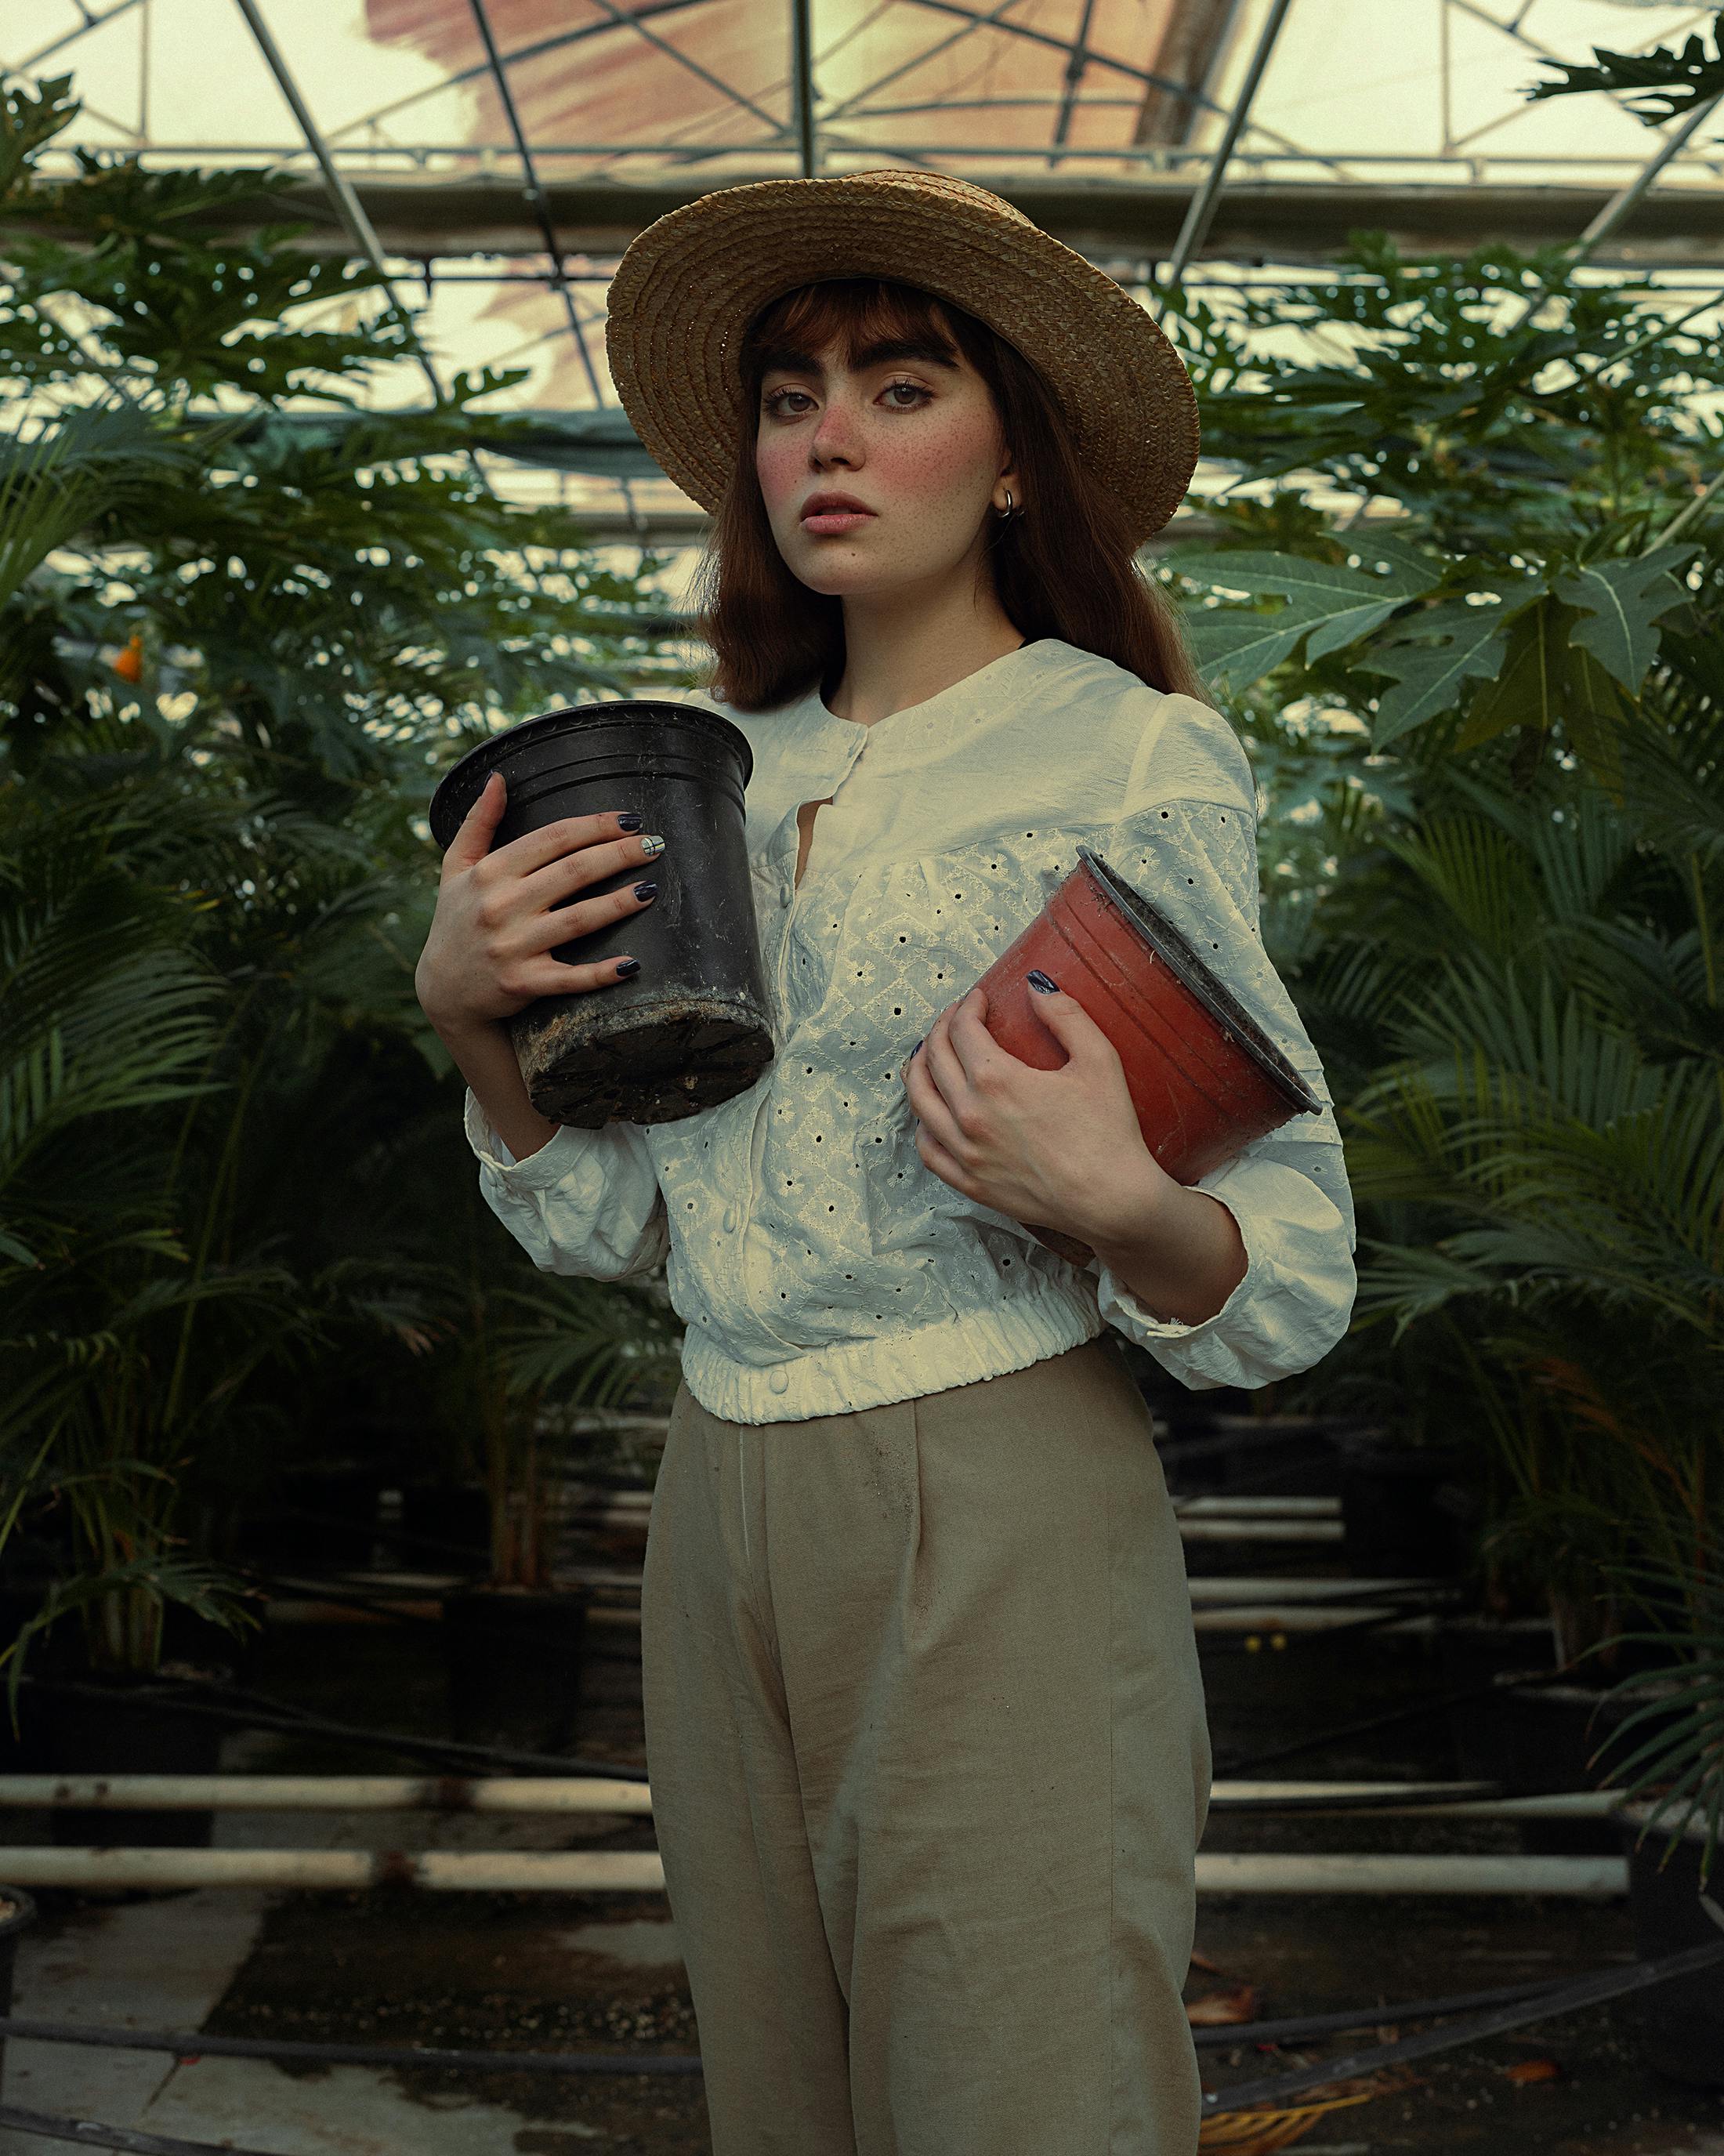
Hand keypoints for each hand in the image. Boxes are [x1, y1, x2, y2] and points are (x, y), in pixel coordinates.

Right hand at [414, 772, 666, 1034]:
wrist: (444, 989)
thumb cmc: (456, 920)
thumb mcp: (456, 867)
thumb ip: (477, 822)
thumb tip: (498, 779)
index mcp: (490, 872)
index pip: (554, 838)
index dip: (596, 825)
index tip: (630, 820)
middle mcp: (501, 905)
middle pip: (574, 871)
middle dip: (620, 855)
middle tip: (654, 845)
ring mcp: (513, 947)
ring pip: (579, 919)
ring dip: (620, 903)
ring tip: (651, 889)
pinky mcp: (523, 983)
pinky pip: (570, 979)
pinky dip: (602, 974)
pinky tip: (631, 963)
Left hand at [901, 980, 1175, 1250]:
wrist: (1112, 1200)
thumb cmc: (1109, 1133)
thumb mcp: (1099, 1060)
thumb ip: (1065, 1015)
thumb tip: (1035, 985)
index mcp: (996, 1080)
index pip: (963, 1030)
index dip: (967, 1006)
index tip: (978, 999)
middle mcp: (970, 1114)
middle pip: (935, 1059)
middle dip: (941, 1029)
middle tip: (955, 1019)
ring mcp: (965, 1152)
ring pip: (920, 1101)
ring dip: (920, 1069)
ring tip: (930, 1055)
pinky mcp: (970, 1183)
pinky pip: (928, 1149)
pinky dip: (923, 1123)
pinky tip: (933, 1112)